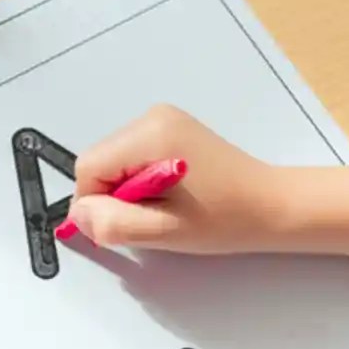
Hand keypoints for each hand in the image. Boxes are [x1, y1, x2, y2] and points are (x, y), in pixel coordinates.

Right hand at [67, 104, 295, 252]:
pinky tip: (170, 193)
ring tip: (165, 205)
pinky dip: (138, 181)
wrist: (271, 205)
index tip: (125, 225)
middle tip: (152, 216)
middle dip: (112, 196)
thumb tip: (78, 215)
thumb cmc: (226, 219)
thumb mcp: (164, 231)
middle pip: (98, 162)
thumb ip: (114, 223)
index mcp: (151, 135)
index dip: (95, 204)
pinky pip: (130, 157)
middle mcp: (152, 117)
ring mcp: (161, 120)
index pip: (88, 168)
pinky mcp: (169, 129)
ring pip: (112, 161)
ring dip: (126, 190)